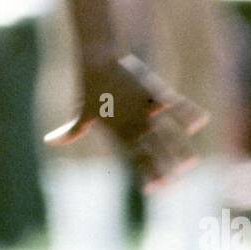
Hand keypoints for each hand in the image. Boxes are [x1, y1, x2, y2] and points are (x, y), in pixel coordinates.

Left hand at [44, 53, 208, 190]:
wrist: (97, 60)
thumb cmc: (90, 88)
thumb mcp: (82, 112)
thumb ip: (72, 131)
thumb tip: (50, 140)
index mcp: (119, 131)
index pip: (134, 158)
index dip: (145, 173)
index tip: (153, 189)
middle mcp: (133, 122)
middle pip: (152, 150)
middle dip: (164, 167)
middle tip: (175, 182)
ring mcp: (144, 108)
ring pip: (166, 132)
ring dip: (179, 147)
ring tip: (191, 163)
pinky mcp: (153, 90)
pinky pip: (175, 104)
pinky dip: (187, 112)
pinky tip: (200, 122)